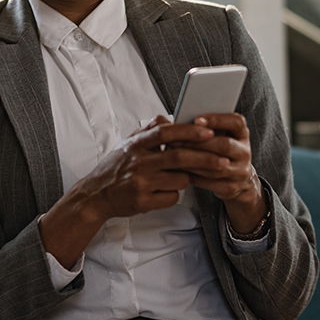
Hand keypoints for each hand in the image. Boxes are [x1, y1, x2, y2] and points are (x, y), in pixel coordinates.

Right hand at [39, 116, 227, 267]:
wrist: (95, 195)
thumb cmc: (116, 167)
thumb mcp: (127, 144)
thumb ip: (148, 131)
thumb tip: (167, 117)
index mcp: (137, 144)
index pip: (166, 133)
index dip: (189, 131)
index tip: (209, 131)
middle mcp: (138, 162)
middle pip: (179, 157)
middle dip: (205, 158)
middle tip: (224, 160)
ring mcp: (140, 183)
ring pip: (180, 179)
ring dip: (187, 178)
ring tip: (181, 177)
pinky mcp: (142, 202)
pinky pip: (171, 197)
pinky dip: (174, 194)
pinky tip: (163, 192)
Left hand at [177, 113, 267, 234]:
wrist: (236, 180)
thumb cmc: (219, 153)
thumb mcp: (216, 136)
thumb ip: (196, 127)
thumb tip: (163, 119)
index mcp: (241, 134)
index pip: (236, 122)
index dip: (217, 120)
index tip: (196, 120)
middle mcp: (244, 152)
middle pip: (225, 145)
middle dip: (198, 143)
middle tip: (176, 141)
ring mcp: (240, 171)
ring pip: (216, 166)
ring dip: (193, 161)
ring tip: (175, 157)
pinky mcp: (231, 187)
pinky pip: (210, 182)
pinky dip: (194, 176)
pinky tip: (181, 171)